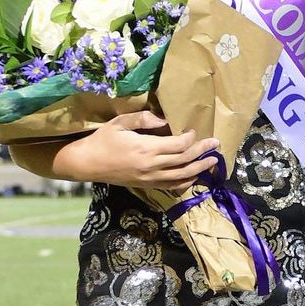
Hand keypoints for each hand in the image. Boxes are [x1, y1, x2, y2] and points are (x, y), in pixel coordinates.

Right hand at [56, 112, 221, 188]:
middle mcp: (152, 166)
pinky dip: (186, 182)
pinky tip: (195, 176)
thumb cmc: (103, 140)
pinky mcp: (148, 185)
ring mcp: (151, 179)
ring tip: (212, 162)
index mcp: (146, 149)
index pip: (178, 145)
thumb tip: (165, 119)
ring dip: (199, 169)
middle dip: (202, 152)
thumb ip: (144, 119)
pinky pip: (172, 186)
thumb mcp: (120, 122)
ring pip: (182, 176)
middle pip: (185, 160)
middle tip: (215, 144)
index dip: (190, 138)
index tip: (194, 130)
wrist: (88, 163)